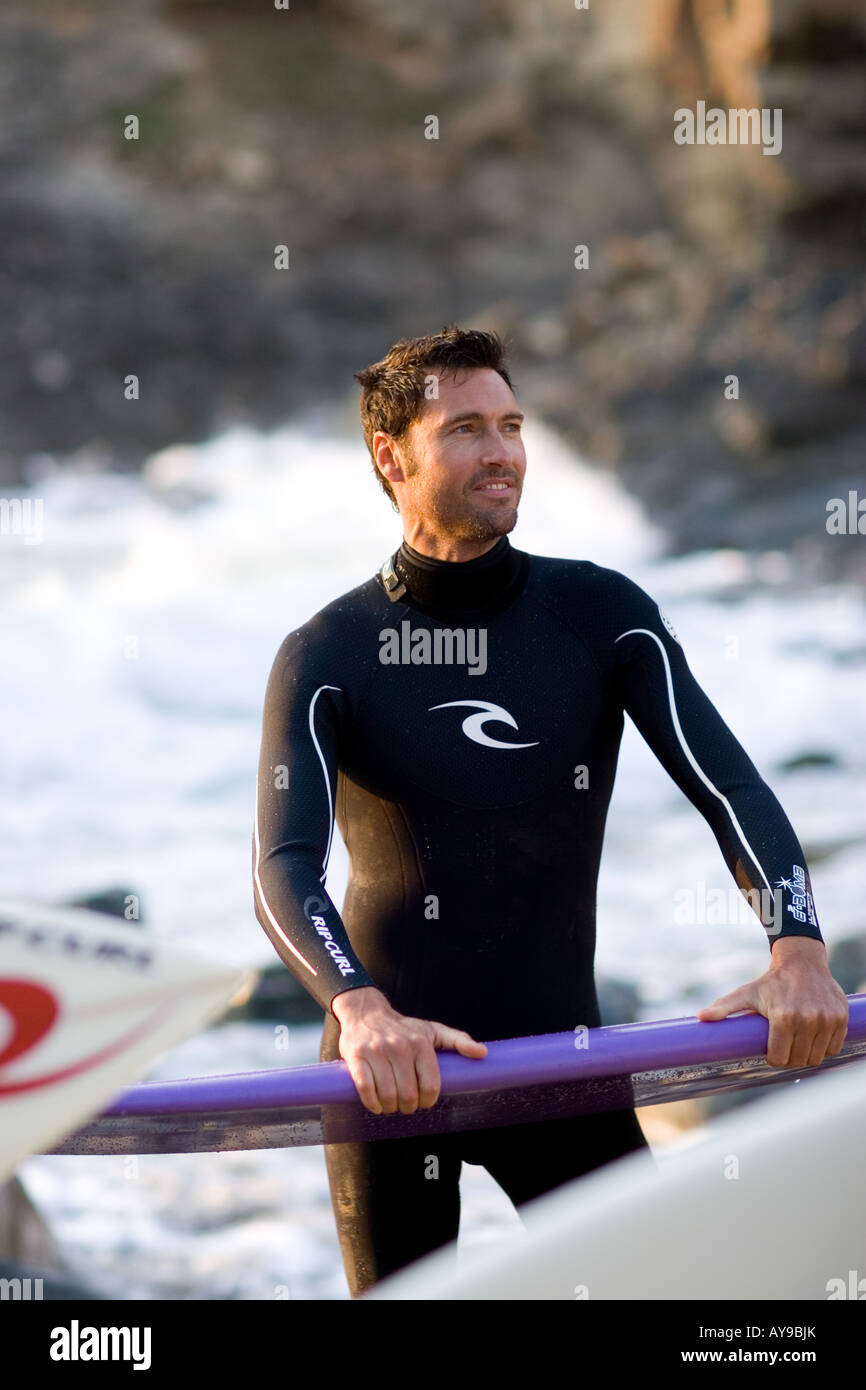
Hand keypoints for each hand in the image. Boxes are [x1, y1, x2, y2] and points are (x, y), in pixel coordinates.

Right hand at [331, 987, 487, 1114]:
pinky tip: (376, 1105)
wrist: (366, 1013)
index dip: (428, 1101)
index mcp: (420, 1043)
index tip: (424, 1102)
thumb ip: (458, 1041)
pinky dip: (372, 1103)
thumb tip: (483, 1053)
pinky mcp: (356, 1057)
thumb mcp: (433, 1030)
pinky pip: (365, 1089)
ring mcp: (376, 1052)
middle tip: (406, 1105)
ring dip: (390, 1108)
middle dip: (408, 1107)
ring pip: (387, 1095)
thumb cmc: (404, 1028)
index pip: (430, 1086)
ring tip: (391, 1105)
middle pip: (408, 1094)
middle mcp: (399, 1047)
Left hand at [696, 937, 848, 1067]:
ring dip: (807, 1054)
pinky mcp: (841, 1018)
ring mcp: (827, 1019)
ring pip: (817, 1056)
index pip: (779, 1058)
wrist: (802, 962)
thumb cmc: (771, 982)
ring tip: (798, 1041)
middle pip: (799, 1060)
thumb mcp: (746, 994)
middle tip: (784, 1046)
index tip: (771, 1051)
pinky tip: (814, 1035)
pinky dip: (825, 1046)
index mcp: (783, 1017)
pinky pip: (834, 1047)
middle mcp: (807, 1019)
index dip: (773, 1058)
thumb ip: (724, 1007)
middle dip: (789, 1058)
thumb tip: (700, 1017)